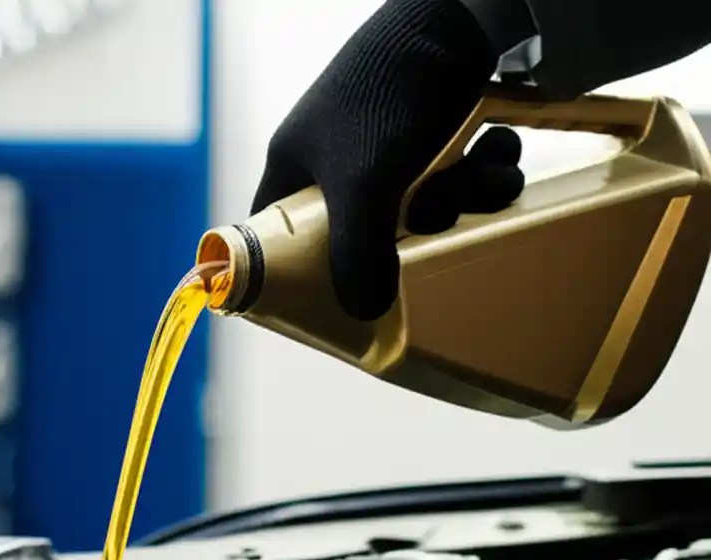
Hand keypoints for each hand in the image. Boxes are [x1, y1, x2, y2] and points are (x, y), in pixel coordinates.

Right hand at [252, 0, 524, 320]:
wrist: (460, 15)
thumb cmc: (388, 94)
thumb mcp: (365, 183)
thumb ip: (358, 253)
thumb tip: (361, 313)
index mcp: (298, 162)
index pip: (277, 232)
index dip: (297, 268)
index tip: (335, 292)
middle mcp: (338, 153)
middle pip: (370, 227)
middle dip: (421, 222)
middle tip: (439, 209)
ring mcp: (389, 140)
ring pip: (426, 200)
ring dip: (469, 195)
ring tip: (487, 170)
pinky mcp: (434, 123)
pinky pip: (459, 170)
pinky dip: (487, 168)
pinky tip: (500, 149)